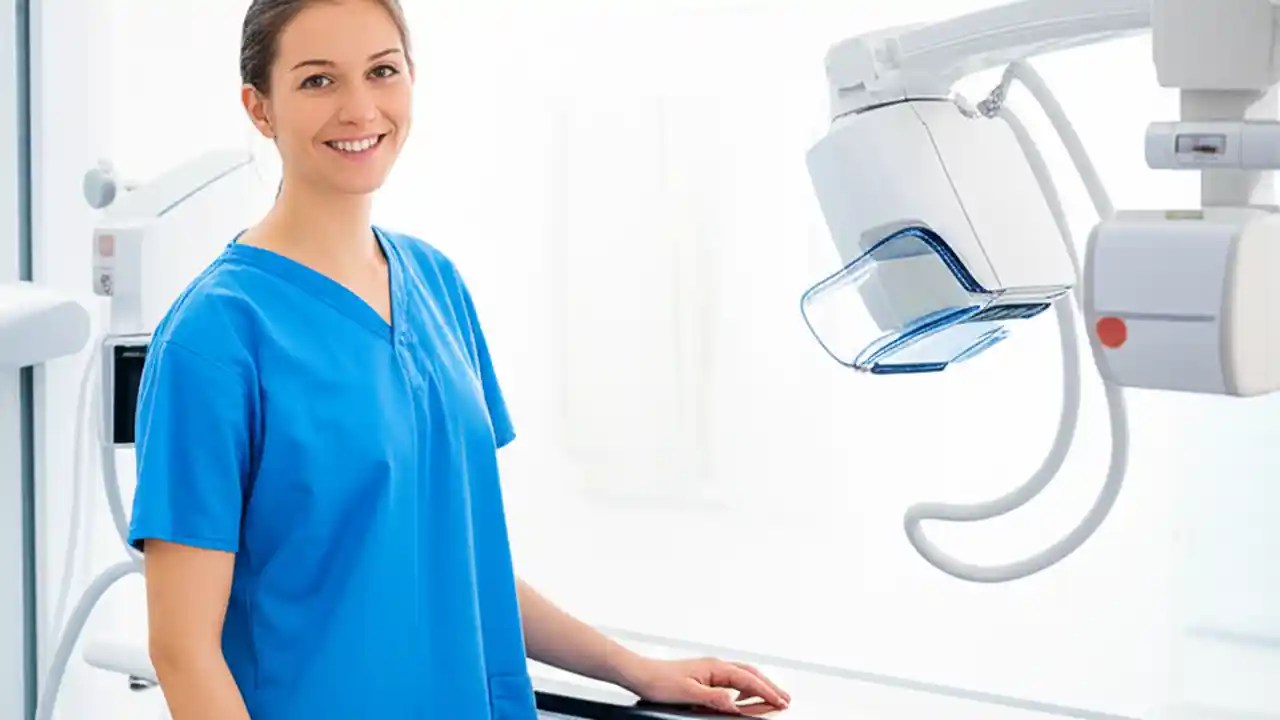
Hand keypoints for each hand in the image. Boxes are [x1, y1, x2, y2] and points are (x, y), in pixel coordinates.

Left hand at [622, 656, 791, 715]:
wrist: (640, 674)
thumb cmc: (659, 682)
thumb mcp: (688, 694)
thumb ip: (714, 698)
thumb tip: (736, 704)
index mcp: (714, 668)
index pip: (748, 679)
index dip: (767, 692)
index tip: (781, 702)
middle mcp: (715, 666)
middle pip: (751, 674)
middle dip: (770, 687)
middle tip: (786, 700)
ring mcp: (710, 670)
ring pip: (743, 676)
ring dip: (759, 686)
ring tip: (771, 698)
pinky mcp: (704, 676)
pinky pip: (732, 680)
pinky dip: (745, 688)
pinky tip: (743, 698)